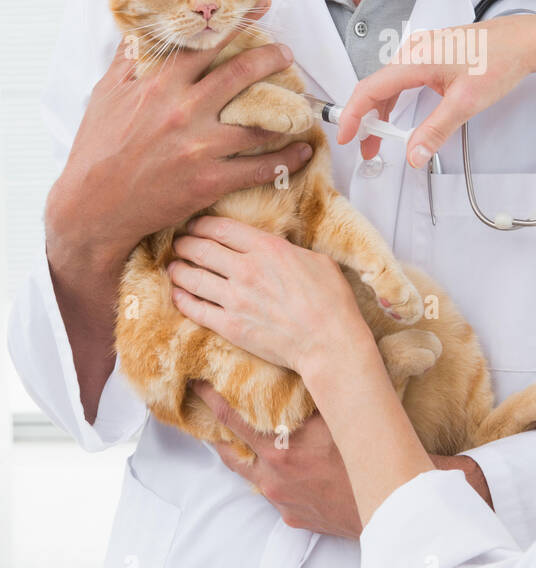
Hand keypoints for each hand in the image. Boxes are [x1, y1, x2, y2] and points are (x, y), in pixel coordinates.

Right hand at [45, 0, 312, 274]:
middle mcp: (184, 111)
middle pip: (242, 74)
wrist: (93, 207)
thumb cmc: (97, 150)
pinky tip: (302, 151)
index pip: (206, 45)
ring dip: (288, 112)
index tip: (258, 15)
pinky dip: (287, 159)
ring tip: (303, 104)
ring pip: (259, 123)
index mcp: (160, 85)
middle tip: (286, 54)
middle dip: (271, 58)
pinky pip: (260, 168)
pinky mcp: (210, 181)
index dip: (236, 26)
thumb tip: (139, 33)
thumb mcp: (106, 95)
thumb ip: (128, 61)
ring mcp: (200, 147)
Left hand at [168, 215, 367, 371]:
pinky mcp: (229, 326)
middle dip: (185, 244)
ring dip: (178, 269)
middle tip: (179, 243)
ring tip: (173, 267)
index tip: (194, 225)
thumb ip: (290, 250)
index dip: (201, 224)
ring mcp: (235, 299)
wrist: (328, 343)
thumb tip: (279, 249)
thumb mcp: (317, 260)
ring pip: (192, 277)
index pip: (221, 228)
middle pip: (201, 249)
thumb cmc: (331, 302)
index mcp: (267, 248)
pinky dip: (182, 299)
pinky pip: (195, 309)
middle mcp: (246, 269)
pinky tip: (177, 294)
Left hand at [191, 383, 363, 536]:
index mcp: (280, 447)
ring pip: (248, 472)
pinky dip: (269, 474)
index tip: (196, 382)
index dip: (210, 398)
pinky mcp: (292, 515)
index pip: (232, 418)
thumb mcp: (337, 417)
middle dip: (216, 428)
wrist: (387, 504)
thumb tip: (295, 368)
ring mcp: (280, 498)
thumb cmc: (365, 456)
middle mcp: (273, 475)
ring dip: (241, 453)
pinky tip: (279, 464)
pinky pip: (272, 491)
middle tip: (206, 408)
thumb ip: (310, 397)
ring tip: (236, 436)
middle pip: (230, 449)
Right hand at [337, 13, 535, 167]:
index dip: (353, 115)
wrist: (524, 41)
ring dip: (381, 112)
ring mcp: (422, 51)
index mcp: (415, 59)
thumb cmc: (500, 60)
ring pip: (389, 84)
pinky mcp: (432, 55)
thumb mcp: (465, 103)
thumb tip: (414, 155)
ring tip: (379, 139)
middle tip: (365, 148)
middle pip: (376, 87)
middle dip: (366, 119)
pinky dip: (395, 100)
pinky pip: (402, 79)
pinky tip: (398, 118)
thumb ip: (435, 131)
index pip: (370, 89)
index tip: (346, 137)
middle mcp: (413, 52)